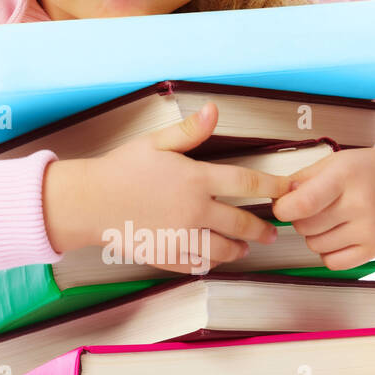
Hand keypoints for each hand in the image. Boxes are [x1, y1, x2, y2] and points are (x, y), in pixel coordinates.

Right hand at [42, 102, 293, 274]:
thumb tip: (214, 110)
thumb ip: (190, 131)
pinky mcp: (167, 256)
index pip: (246, 183)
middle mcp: (194, 212)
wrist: (88, 203)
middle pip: (241, 223)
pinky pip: (197, 264)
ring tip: (246, 248)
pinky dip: (209, 262)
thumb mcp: (155, 143)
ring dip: (238, 249)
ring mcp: (181, 238)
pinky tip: (214, 259)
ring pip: (223, 249)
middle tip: (271, 232)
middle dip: (261, 228)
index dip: (272, 187)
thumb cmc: (119, 170)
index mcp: (195, 180)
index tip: (286, 191)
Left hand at [270, 142, 374, 269]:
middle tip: (314, 207)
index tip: (282, 207)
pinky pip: (332, 262)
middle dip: (300, 219)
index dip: (283, 209)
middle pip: (305, 227)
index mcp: (346, 176)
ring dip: (314, 235)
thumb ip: (300, 180)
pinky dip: (327, 252)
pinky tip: (338, 234)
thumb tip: (275, 200)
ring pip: (315, 246)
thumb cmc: (368, 170)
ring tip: (331, 218)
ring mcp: (370, 229)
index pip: (303, 204)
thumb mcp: (334, 162)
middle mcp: (361, 204)